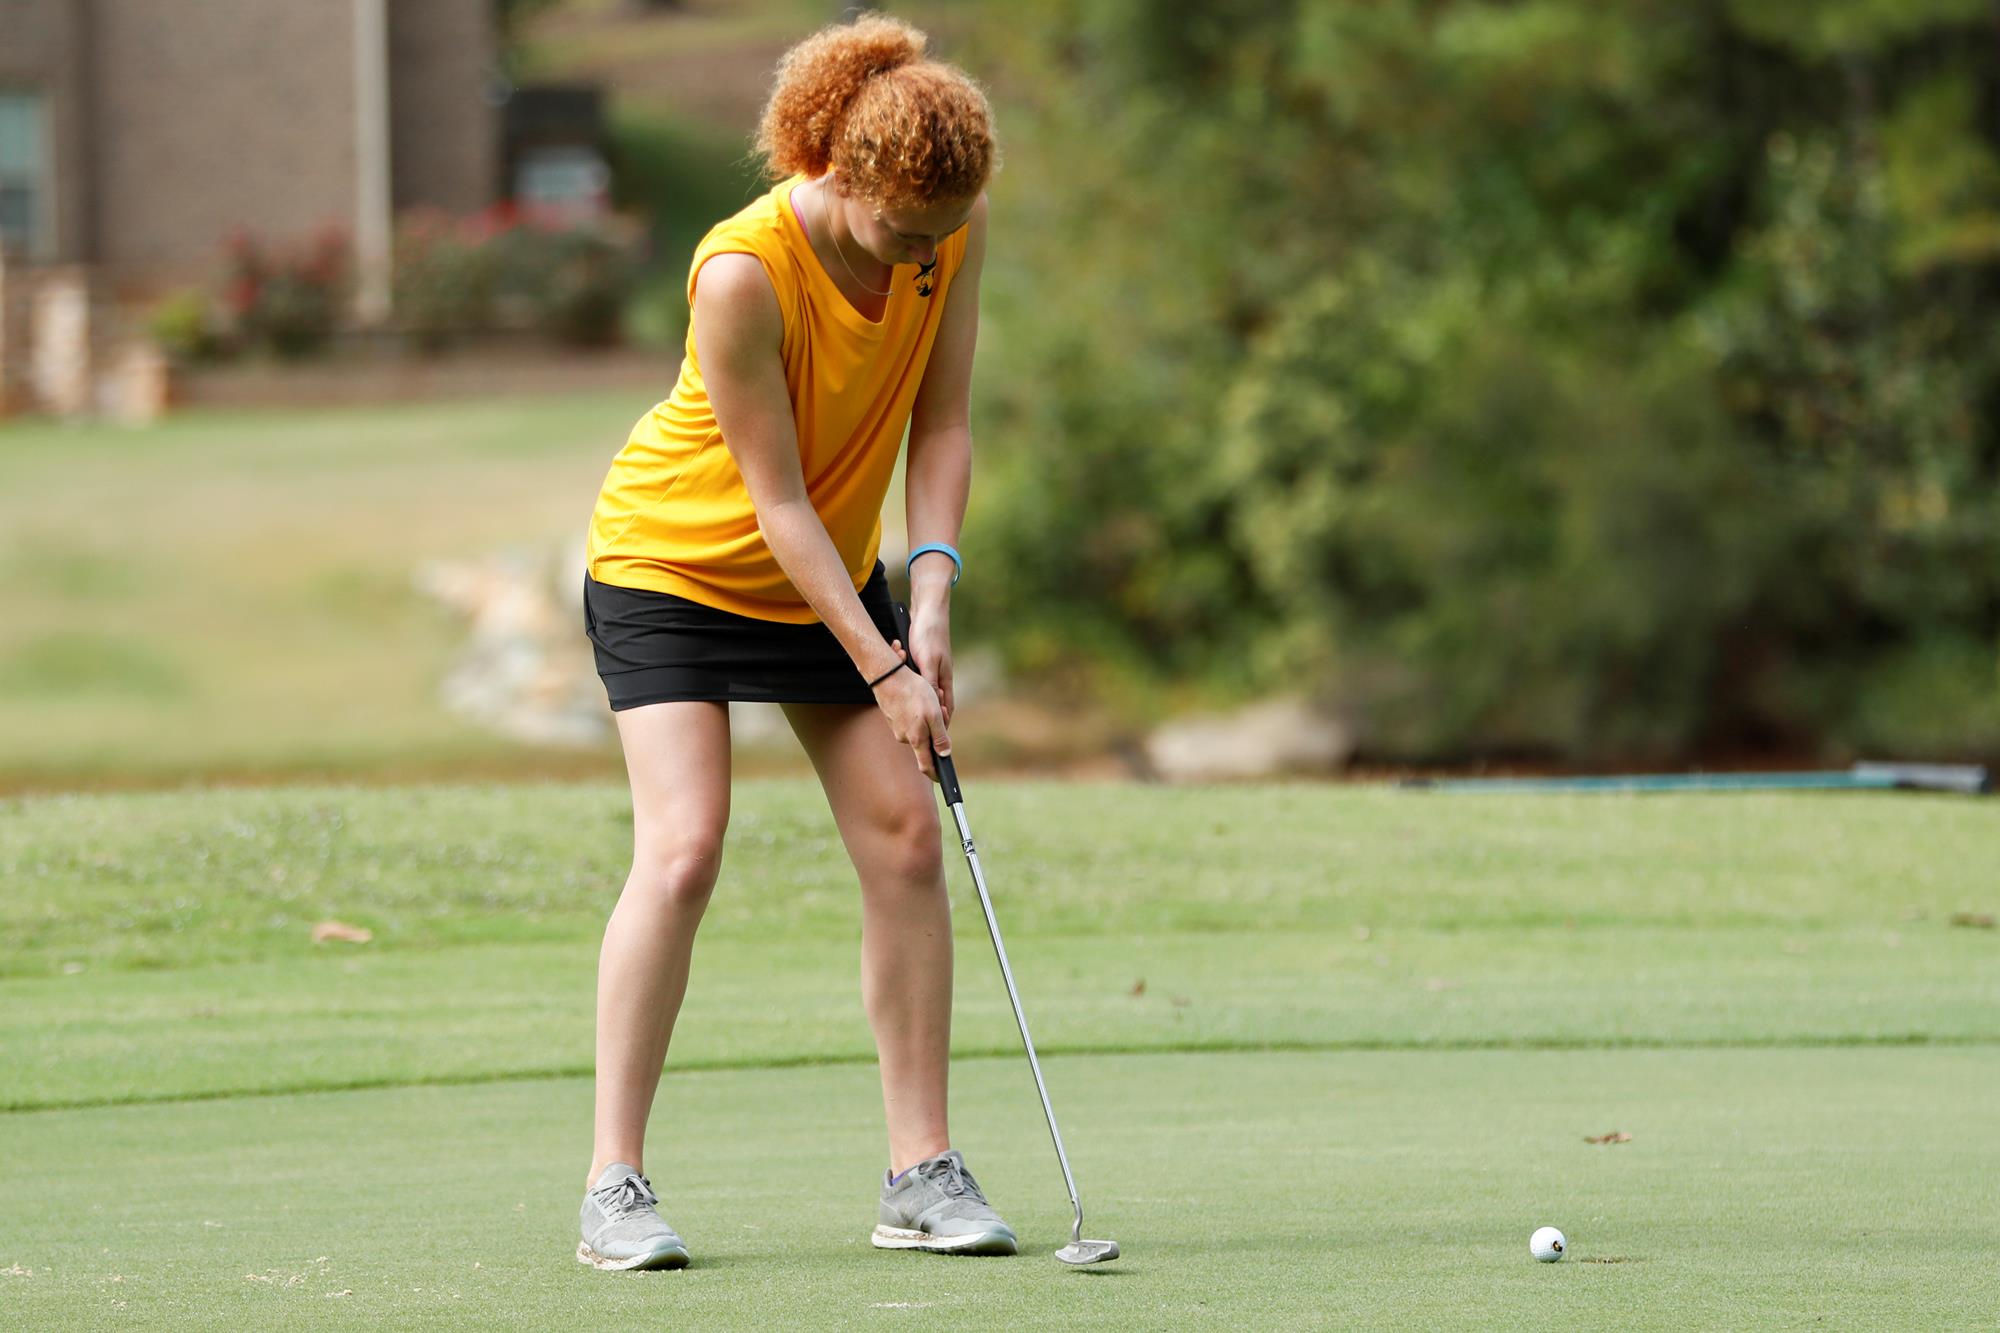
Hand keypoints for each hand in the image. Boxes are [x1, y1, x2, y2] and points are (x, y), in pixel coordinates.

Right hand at [871, 640, 949, 782]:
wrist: (888, 676)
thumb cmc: (914, 694)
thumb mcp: (934, 715)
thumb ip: (940, 737)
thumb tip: (944, 754)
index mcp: (916, 739)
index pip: (926, 765)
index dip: (935, 773)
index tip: (942, 778)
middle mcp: (905, 737)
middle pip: (925, 742)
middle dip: (936, 730)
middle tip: (942, 709)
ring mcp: (897, 727)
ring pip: (918, 728)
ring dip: (928, 717)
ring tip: (930, 697)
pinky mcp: (892, 717)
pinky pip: (910, 719)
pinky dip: (918, 711)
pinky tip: (918, 696)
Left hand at [905, 605, 954, 723]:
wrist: (927, 611)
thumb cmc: (928, 636)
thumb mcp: (927, 662)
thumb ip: (930, 683)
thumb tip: (934, 706)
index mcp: (945, 679)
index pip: (946, 709)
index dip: (941, 725)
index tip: (935, 740)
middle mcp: (940, 676)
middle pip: (934, 704)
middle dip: (927, 718)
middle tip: (918, 733)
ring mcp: (932, 669)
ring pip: (923, 693)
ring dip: (914, 700)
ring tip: (905, 715)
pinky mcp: (923, 661)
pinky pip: (915, 679)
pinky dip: (908, 684)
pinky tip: (900, 688)